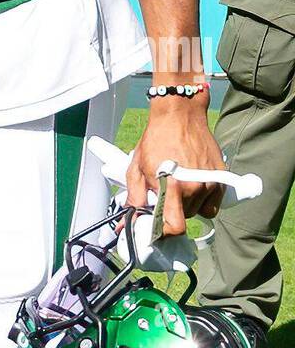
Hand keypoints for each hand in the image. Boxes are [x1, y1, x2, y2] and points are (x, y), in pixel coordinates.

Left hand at [127, 98, 225, 234]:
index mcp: (173, 186)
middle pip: (184, 218)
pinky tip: (194, 184)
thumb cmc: (156, 139)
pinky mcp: (221, 177)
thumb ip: (134, 199)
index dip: (163, 232)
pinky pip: (213, 203)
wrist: (179, 115)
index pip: (174, 227)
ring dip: (188, 204)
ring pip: (199, 210)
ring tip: (179, 184)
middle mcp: (195, 187)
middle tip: (165, 192)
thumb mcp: (138, 168)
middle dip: (173, 210)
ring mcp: (210, 182)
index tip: (157, 228)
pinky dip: (204, 199)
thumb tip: (126, 225)